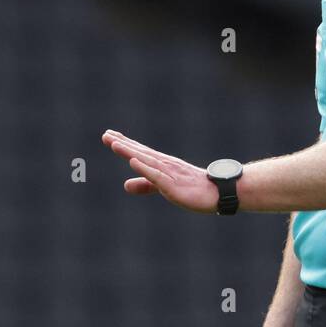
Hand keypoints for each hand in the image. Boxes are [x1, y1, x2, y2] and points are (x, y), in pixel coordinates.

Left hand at [101, 129, 219, 213]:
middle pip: (141, 152)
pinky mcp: (174, 185)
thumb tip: (125, 185)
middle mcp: (165, 165)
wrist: (219, 192)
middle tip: (106, 134)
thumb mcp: (165, 187)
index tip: (109, 135)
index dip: (124, 144)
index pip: (140, 152)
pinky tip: (134, 162)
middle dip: (123, 144)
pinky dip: (144, 168)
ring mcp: (170, 174)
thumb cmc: (194, 189)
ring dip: (131, 152)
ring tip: (115, 144)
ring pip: (147, 161)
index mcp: (163, 165)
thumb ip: (146, 185)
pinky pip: (157, 176)